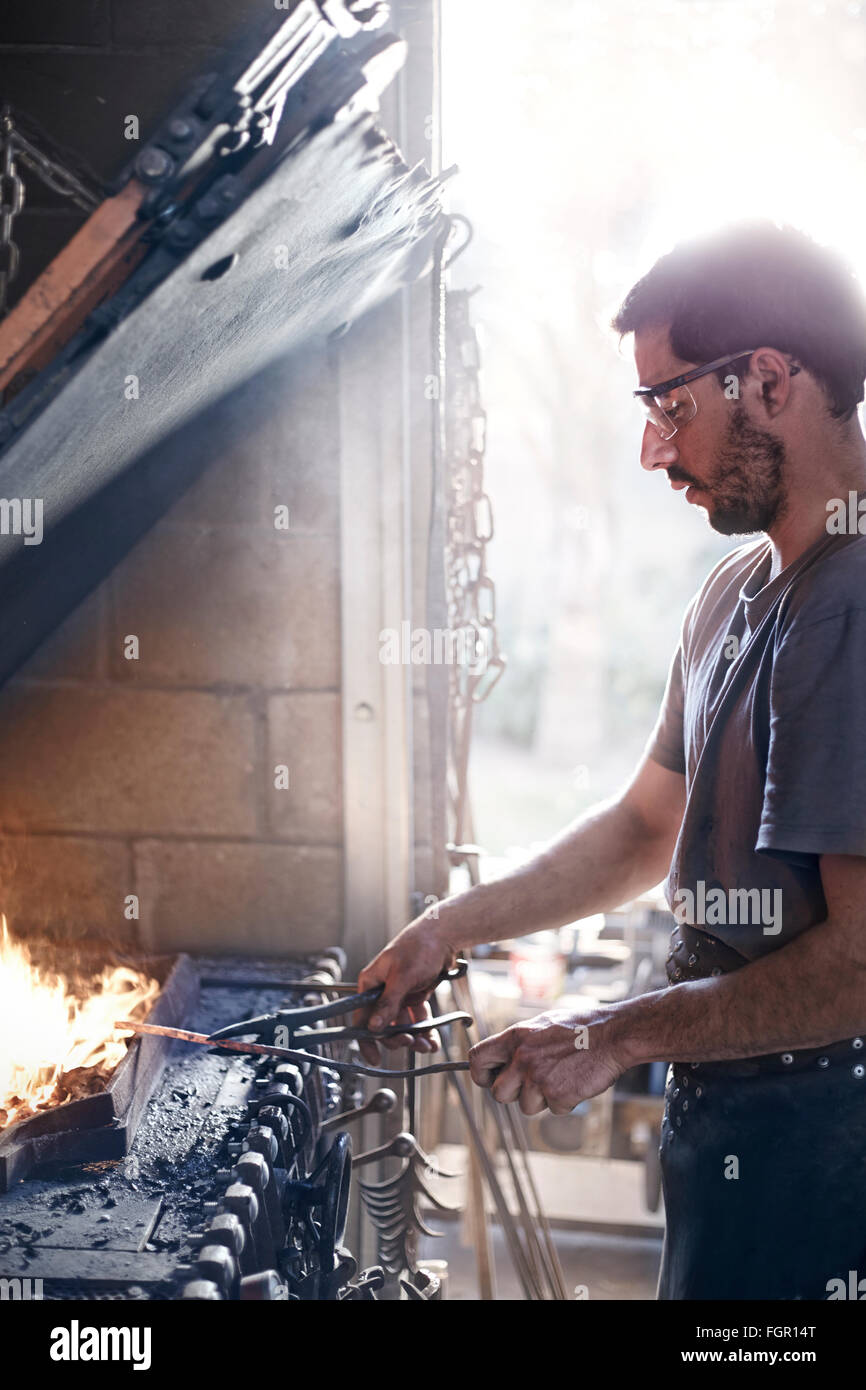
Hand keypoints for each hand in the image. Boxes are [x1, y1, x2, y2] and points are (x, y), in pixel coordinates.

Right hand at [355, 914, 457, 1063]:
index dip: (366, 1039)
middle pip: (384, 1026)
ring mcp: (399, 996)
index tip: (374, 1058)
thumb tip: (374, 1027)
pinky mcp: (414, 998)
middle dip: (397, 1038)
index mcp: (370, 984)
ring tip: (427, 1045)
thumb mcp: (402, 976)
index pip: (362, 1018)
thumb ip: (388, 1002)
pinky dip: (424, 1031)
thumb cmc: (419, 947)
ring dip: (414, 1038)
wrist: (444, 936)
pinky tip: (433, 1040)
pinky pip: (417, 1020)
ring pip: (402, 1026)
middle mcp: (382, 992)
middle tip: (411, 1041)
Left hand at [468, 1005, 628, 1114]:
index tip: (489, 1079)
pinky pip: (553, 1109)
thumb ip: (521, 1044)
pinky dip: (563, 1101)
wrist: (612, 1035)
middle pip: (498, 1094)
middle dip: (512, 1094)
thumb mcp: (542, 1025)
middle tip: (530, 1086)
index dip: (480, 1074)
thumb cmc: (581, 1028)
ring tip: (561, 1077)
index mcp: (515, 1037)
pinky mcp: (558, 1095)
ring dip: (541, 1099)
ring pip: (525, 1106)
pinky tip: (575, 1081)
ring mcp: (539, 1078)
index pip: (477, 1058)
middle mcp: (523, 1058)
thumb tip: (505, 1060)